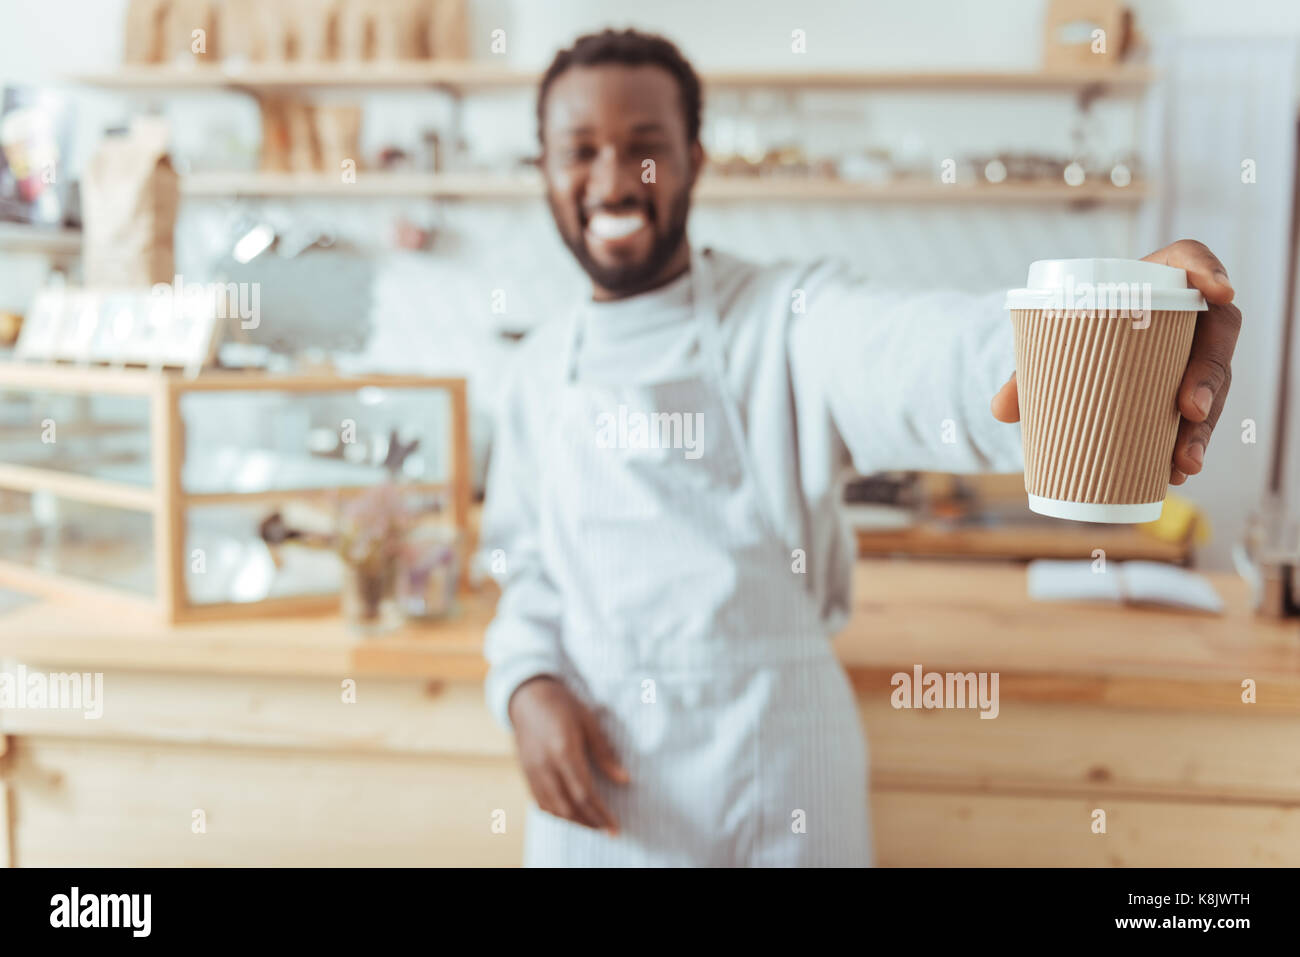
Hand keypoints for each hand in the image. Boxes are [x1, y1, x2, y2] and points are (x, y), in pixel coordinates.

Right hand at [508, 676, 628, 833]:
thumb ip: (604, 754)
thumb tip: (624, 779)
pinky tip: (571, 814)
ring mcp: (532, 771)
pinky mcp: (525, 773)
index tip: (615, 827)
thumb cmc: (563, 705)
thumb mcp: (588, 723)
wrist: (528, 696)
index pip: (584, 793)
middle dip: (590, 823)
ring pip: (553, 809)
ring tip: (593, 824)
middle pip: (568, 807)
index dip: (600, 814)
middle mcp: (545, 765)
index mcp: (563, 751)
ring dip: (574, 821)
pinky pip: (540, 803)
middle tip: (608, 830)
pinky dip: (557, 813)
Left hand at [991, 240, 1239, 484]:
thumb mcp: (1048, 346)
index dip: (1209, 269)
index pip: (1188, 259)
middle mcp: (1183, 314)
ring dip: (1203, 426)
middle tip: (1190, 410)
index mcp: (1149, 281)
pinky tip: (1179, 470)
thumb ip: (1026, 372)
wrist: (1071, 356)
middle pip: (1214, 334)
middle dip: (1207, 375)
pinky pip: (1201, 416)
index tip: (1218, 292)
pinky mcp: (1189, 388)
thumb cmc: (1066, 336)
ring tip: (1183, 462)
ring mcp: (1192, 353)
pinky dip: (1190, 444)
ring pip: (1214, 384)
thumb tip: (999, 409)